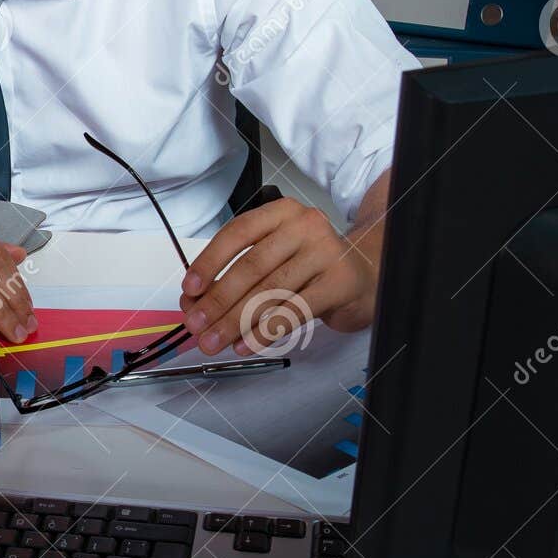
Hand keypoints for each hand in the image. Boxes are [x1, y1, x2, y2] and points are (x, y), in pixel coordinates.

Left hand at [178, 198, 380, 354]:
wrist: (367, 275)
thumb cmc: (312, 266)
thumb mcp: (274, 258)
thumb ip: (235, 274)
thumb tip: (194, 301)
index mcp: (280, 213)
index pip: (237, 233)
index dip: (209, 262)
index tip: (190, 290)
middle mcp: (304, 226)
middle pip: (251, 266)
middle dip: (218, 301)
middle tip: (196, 326)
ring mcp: (325, 252)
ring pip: (270, 292)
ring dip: (236, 321)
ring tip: (215, 341)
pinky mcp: (340, 282)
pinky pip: (294, 311)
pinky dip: (265, 332)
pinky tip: (246, 344)